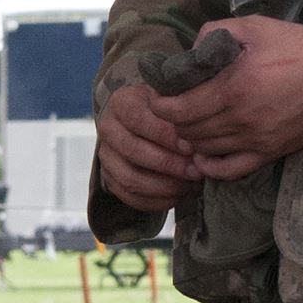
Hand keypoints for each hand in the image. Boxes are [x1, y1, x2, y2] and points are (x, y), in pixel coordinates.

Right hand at [95, 79, 201, 207]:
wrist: (144, 122)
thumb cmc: (164, 111)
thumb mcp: (171, 102)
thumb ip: (179, 117)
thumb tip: (197, 145)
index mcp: (121, 103)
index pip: (138, 120)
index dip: (166, 137)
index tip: (191, 147)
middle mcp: (108, 128)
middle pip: (133, 151)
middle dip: (169, 165)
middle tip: (195, 171)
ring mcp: (106, 156)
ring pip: (130, 178)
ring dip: (164, 186)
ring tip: (189, 185)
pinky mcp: (110, 178)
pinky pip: (130, 197)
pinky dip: (157, 201)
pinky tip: (179, 195)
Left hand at [153, 15, 302, 181]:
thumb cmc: (302, 48)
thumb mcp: (255, 27)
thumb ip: (215, 34)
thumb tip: (191, 51)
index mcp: (232, 87)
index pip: (178, 108)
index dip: (161, 103)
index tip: (160, 94)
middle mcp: (240, 120)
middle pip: (187, 131)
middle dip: (174, 119)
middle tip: (175, 105)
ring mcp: (255, 140)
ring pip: (204, 149)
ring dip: (191, 138)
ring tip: (191, 122)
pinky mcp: (270, 153)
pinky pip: (230, 170)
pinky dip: (210, 166)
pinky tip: (204, 155)